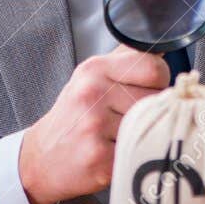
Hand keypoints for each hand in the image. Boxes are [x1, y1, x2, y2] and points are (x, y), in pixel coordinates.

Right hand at [17, 44, 169, 203]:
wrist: (42, 159)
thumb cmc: (74, 118)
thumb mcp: (92, 79)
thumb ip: (126, 61)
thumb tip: (162, 44)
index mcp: (94, 69)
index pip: (154, 69)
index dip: (160, 84)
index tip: (147, 93)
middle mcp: (92, 92)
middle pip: (156, 100)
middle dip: (150, 113)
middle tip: (127, 121)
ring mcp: (94, 125)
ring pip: (150, 127)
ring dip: (142, 137)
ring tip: (118, 139)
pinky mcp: (99, 157)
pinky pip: (139, 154)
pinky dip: (133, 158)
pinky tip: (114, 156)